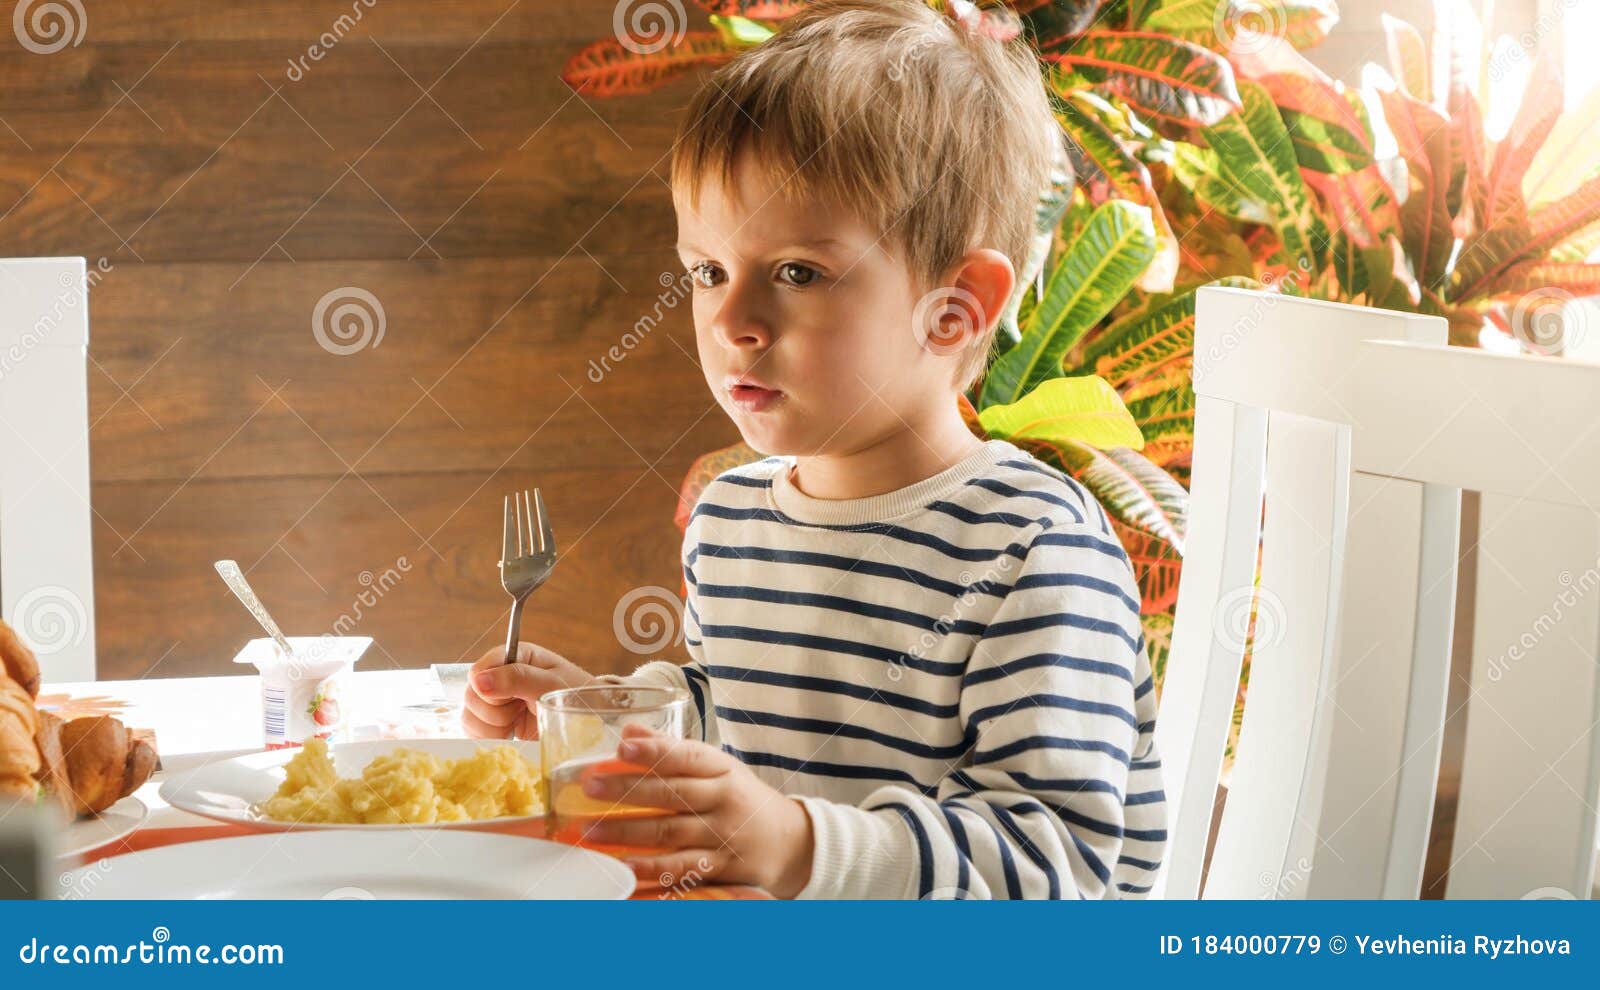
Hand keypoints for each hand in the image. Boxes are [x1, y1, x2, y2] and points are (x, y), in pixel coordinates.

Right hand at [461, 642, 594, 739]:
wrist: (586, 722)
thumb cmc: (574, 696)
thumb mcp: (550, 684)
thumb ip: (516, 678)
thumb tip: (478, 680)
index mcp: (513, 657)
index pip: (478, 671)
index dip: (490, 689)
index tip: (514, 699)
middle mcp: (499, 675)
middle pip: (471, 696)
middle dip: (497, 711)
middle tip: (522, 709)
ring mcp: (494, 700)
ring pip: (468, 716)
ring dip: (494, 726)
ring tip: (519, 720)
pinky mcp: (492, 721)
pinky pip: (472, 731)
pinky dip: (490, 737)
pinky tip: (511, 733)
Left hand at [578, 723, 814, 897]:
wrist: (791, 842)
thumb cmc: (741, 799)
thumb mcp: (716, 768)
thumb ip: (671, 750)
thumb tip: (628, 731)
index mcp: (721, 769)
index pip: (687, 756)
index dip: (654, 751)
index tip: (622, 748)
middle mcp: (725, 799)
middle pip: (672, 794)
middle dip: (627, 790)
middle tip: (590, 786)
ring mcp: (724, 836)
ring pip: (671, 832)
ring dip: (627, 831)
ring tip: (591, 829)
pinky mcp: (723, 868)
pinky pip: (683, 869)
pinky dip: (653, 868)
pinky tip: (625, 865)